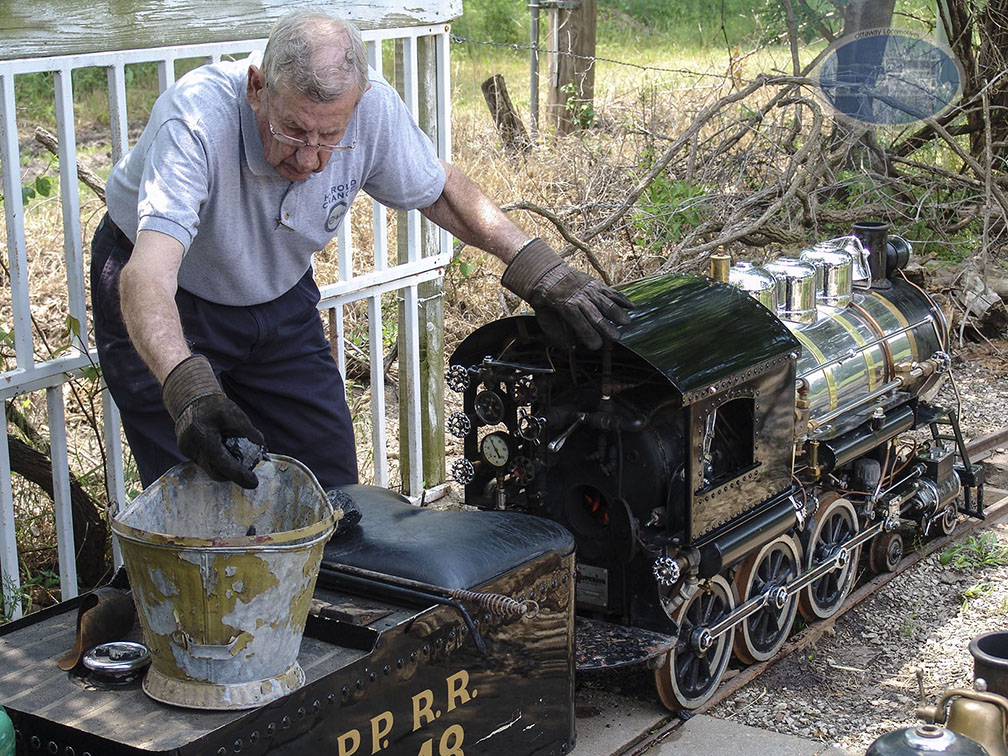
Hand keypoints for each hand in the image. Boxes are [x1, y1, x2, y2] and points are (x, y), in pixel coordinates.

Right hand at [162, 355, 264, 487]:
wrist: (191, 400)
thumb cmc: (214, 406)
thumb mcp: (235, 414)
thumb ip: (248, 431)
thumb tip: (262, 448)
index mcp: (202, 436)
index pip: (221, 462)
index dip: (238, 474)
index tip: (253, 482)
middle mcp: (191, 447)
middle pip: (215, 471)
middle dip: (233, 474)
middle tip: (249, 473)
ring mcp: (187, 452)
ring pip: (210, 469)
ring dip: (226, 468)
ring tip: (240, 462)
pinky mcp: (187, 453)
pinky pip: (206, 463)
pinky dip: (218, 462)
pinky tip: (228, 453)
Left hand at [501, 239, 631, 349]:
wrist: (545, 274)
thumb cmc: (545, 300)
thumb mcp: (544, 318)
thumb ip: (555, 333)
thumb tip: (568, 348)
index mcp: (564, 305)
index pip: (579, 323)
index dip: (588, 335)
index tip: (596, 346)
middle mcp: (578, 296)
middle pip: (595, 313)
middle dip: (606, 327)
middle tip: (617, 338)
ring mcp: (588, 288)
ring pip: (605, 301)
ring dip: (617, 312)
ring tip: (626, 323)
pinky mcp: (595, 283)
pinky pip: (610, 291)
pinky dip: (621, 298)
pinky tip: (631, 307)